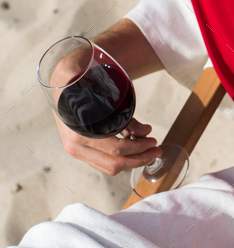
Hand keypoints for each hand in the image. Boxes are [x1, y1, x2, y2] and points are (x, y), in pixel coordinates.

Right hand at [49, 50, 161, 175]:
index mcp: (81, 132)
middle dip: (139, 159)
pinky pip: (102, 161)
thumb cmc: (85, 85)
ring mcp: (75, 150)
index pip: (116, 150)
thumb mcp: (108, 97)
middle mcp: (75, 145)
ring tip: (148, 151)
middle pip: (113, 164)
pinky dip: (120, 158)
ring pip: (108, 167)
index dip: (139, 148)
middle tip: (156, 150)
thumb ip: (127, 118)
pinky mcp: (78, 150)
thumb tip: (146, 131)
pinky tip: (133, 148)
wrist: (62, 80)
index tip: (153, 141)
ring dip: (131, 161)